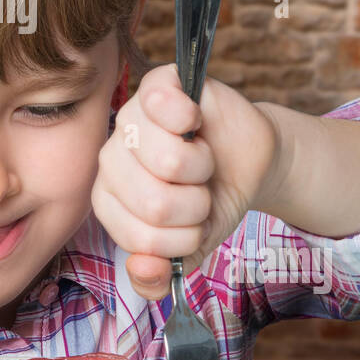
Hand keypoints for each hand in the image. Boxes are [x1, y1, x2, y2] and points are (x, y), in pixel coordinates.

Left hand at [91, 62, 279, 299]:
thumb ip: (160, 274)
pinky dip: (191, 119)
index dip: (182, 239)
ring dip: (201, 167)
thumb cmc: (213, 199)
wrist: (249, 161)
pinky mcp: (155, 84)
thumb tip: (144, 270)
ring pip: (167, 160)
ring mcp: (130, 118)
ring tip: (201, 159)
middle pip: (155, 203)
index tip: (193, 223)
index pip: (140, 239)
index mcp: (110, 200)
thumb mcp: (191, 247)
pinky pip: (162, 105)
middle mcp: (111, 158)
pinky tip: (195, 122)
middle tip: (200, 189)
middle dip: (196, 206)